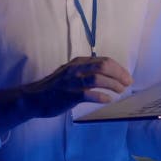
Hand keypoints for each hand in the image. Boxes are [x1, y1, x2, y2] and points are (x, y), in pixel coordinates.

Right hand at [0, 56, 131, 134]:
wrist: (33, 98)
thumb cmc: (54, 87)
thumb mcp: (70, 72)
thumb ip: (86, 71)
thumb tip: (108, 75)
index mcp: (78, 62)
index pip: (104, 60)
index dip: (119, 68)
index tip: (127, 76)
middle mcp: (76, 69)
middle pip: (104, 66)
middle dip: (119, 74)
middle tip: (127, 83)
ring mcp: (72, 81)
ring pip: (98, 78)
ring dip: (113, 85)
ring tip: (121, 91)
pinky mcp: (69, 95)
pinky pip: (89, 94)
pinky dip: (102, 96)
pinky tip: (108, 100)